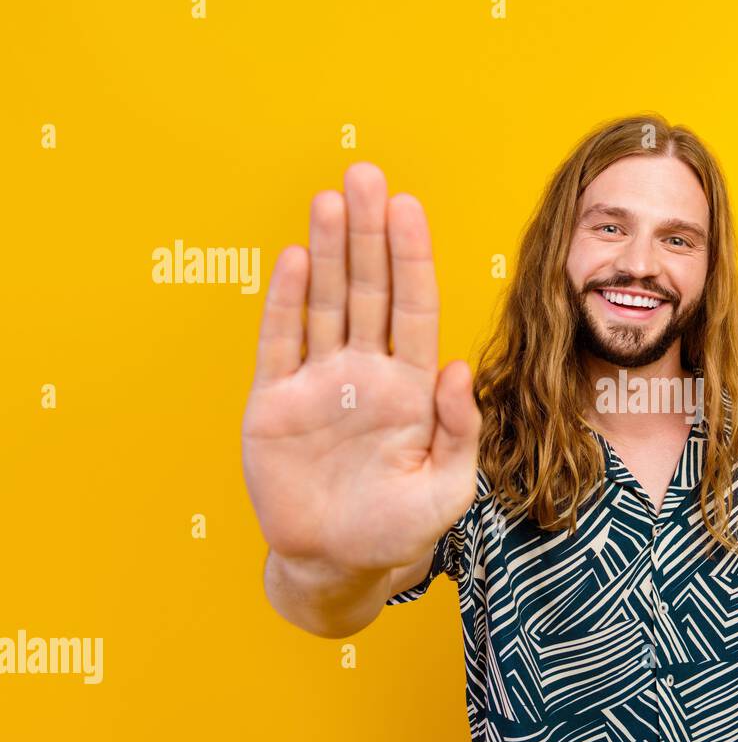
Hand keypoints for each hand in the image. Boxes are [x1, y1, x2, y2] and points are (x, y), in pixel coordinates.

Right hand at [241, 163, 480, 573]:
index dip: (411, 259)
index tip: (409, 208)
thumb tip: (458, 367)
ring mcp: (319, 383)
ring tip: (331, 199)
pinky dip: (285, 302)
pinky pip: (280, 342)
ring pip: (325, 303)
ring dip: (327, 251)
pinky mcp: (274, 402)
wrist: (336, 566)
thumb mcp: (448, 489)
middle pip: (369, 289)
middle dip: (368, 234)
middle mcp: (366, 373)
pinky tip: (293, 259)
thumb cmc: (399, 531)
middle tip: (366, 175)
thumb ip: (460, 430)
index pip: (414, 308)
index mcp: (412, 389)